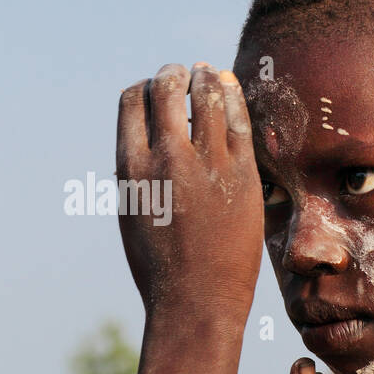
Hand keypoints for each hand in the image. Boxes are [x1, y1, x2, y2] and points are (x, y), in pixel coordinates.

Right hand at [116, 63, 262, 315]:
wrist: (196, 300)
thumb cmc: (159, 263)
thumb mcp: (130, 211)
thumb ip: (136, 170)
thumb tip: (145, 137)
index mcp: (131, 167)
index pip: (132, 102)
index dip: (143, 88)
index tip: (153, 90)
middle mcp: (166, 158)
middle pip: (167, 89)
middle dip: (172, 74)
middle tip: (181, 73)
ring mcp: (207, 164)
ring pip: (206, 94)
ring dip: (205, 77)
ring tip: (207, 73)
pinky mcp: (242, 173)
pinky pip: (238, 118)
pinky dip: (232, 94)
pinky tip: (230, 86)